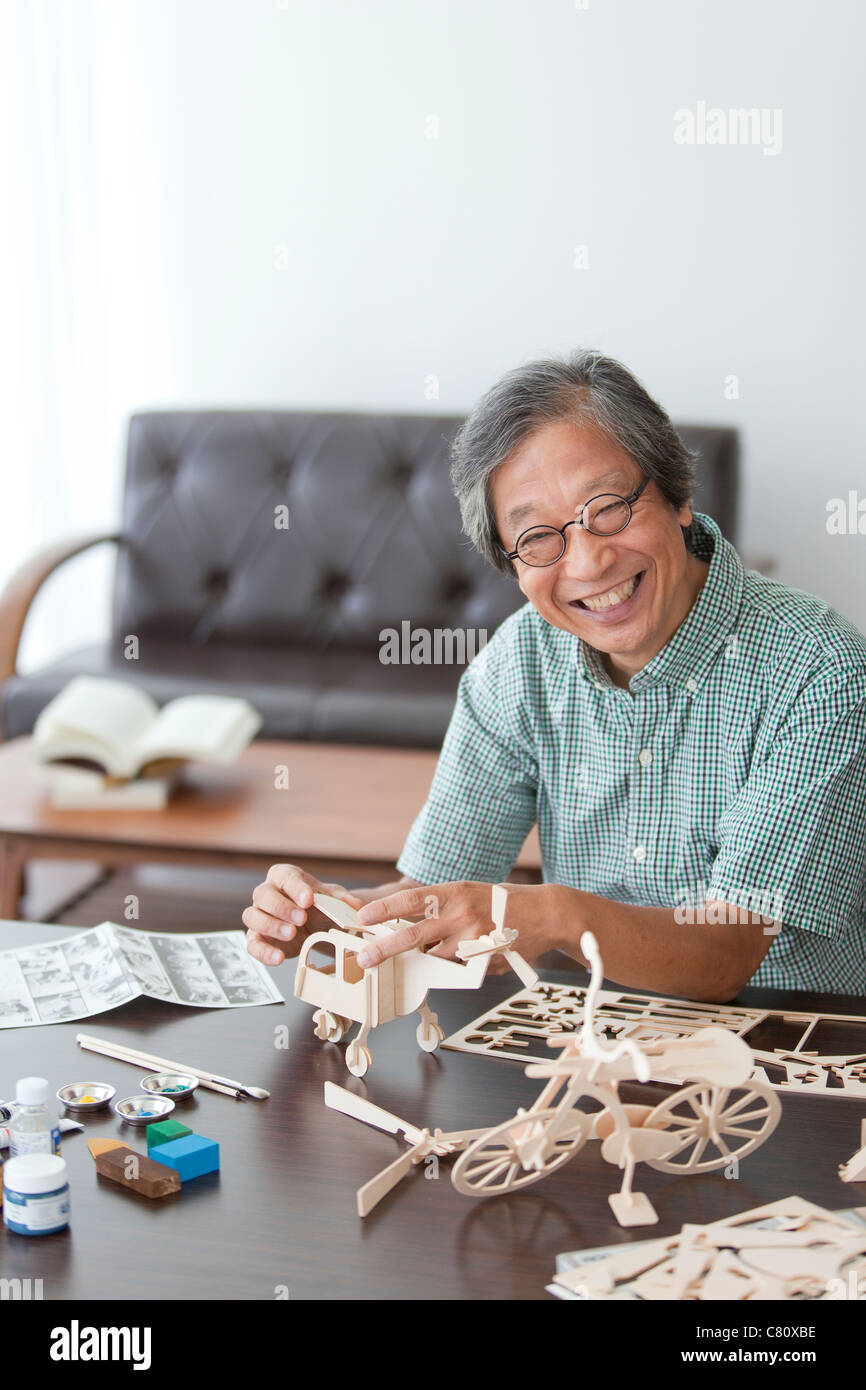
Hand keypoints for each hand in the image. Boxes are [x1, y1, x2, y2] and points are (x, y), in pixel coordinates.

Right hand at [243, 864, 362, 965]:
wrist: (318, 925)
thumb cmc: (321, 906)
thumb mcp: (334, 899)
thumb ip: (343, 900)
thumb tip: (355, 905)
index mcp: (285, 876)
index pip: (284, 877)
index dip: (295, 887)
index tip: (309, 899)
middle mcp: (267, 893)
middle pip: (262, 895)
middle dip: (282, 907)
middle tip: (301, 918)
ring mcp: (259, 916)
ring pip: (252, 916)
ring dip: (271, 925)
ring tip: (292, 934)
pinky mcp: (258, 938)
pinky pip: (252, 944)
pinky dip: (263, 952)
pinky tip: (279, 957)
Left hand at [354, 880, 556, 970]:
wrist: (544, 914)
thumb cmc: (501, 903)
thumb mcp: (467, 893)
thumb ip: (440, 909)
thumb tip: (406, 929)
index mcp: (454, 893)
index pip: (411, 900)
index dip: (384, 909)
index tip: (363, 918)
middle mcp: (461, 916)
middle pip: (414, 936)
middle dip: (385, 949)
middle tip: (365, 958)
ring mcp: (473, 941)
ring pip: (436, 958)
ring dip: (431, 958)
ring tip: (448, 947)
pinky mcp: (484, 962)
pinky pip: (459, 970)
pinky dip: (460, 964)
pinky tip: (476, 952)